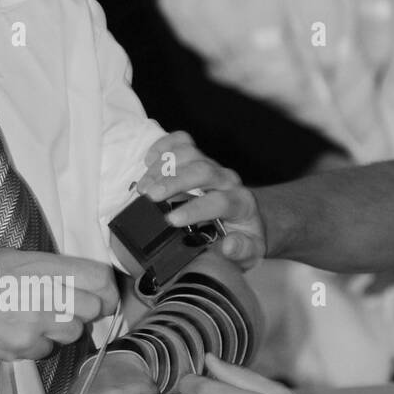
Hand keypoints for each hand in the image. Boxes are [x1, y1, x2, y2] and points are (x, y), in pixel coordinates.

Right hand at [0, 249, 117, 360]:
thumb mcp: (16, 258)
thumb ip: (52, 268)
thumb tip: (85, 283)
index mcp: (43, 266)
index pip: (99, 278)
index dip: (108, 289)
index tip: (105, 297)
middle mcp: (44, 294)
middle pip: (92, 308)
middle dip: (85, 310)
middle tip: (67, 309)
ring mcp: (35, 324)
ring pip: (73, 332)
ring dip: (63, 329)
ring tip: (36, 318)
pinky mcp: (24, 348)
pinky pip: (48, 350)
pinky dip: (40, 344)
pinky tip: (19, 332)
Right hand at [133, 131, 266, 268]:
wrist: (242, 217)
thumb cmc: (241, 236)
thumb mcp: (249, 252)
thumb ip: (243, 251)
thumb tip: (229, 245)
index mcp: (240, 203)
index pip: (220, 201)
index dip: (195, 209)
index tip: (171, 220)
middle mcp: (227, 180)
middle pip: (203, 170)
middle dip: (174, 181)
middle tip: (151, 196)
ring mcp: (211, 165)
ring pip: (189, 153)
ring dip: (163, 167)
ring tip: (143, 188)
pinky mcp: (197, 157)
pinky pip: (182, 141)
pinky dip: (163, 146)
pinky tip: (149, 161)